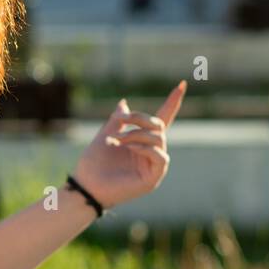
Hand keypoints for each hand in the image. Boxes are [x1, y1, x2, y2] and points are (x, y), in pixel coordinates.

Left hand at [71, 80, 186, 209]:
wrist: (85, 185)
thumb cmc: (93, 163)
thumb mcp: (106, 134)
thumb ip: (117, 120)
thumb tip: (124, 102)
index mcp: (142, 141)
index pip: (162, 119)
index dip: (172, 102)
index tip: (182, 83)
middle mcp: (151, 152)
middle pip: (159, 126)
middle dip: (140, 118)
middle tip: (121, 119)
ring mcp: (153, 166)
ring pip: (158, 139)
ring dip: (136, 134)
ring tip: (117, 139)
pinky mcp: (153, 178)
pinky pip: (160, 157)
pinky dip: (145, 148)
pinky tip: (129, 148)